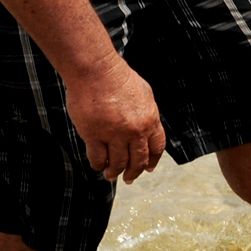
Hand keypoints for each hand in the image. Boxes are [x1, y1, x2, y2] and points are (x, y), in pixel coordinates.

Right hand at [65, 60, 166, 183]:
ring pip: (118, 163)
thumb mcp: (144, 94)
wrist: (97, 72)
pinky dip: (98, 165)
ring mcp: (114, 134)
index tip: (149, 168)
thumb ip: (147, 114)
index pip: (156, 147)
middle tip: (129, 178)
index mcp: (150, 119)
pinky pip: (97, 158)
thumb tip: (147, 128)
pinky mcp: (94, 135)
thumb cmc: (118, 78)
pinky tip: (98, 165)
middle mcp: (135, 130)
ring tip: (110, 175)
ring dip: (114, 172)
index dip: (153, 160)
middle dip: (134, 172)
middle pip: (138, 160)